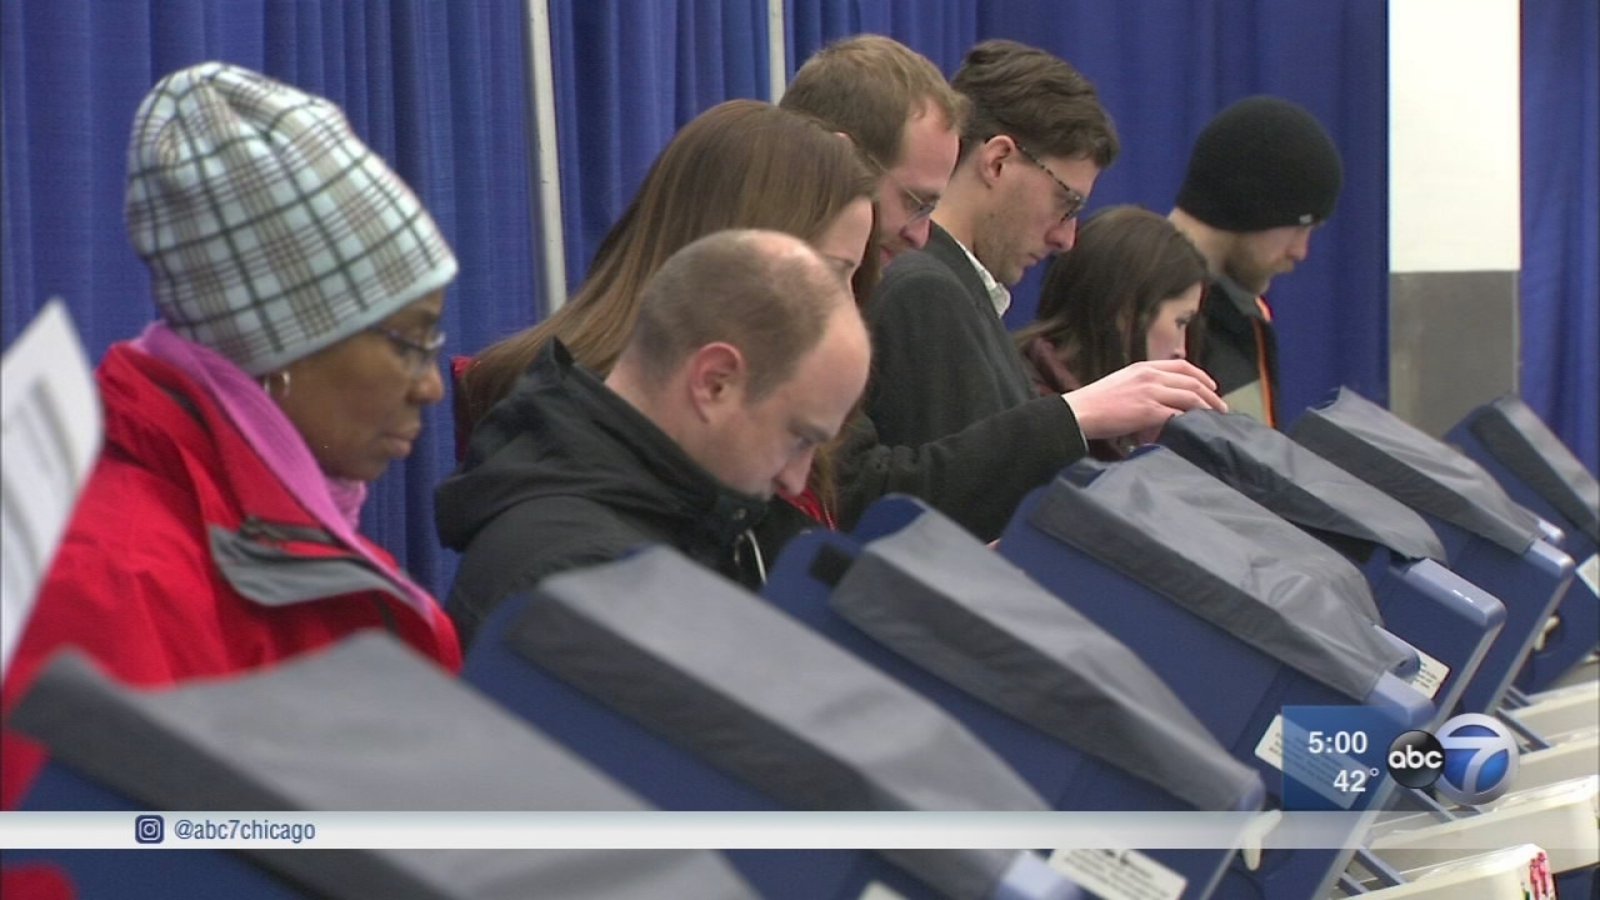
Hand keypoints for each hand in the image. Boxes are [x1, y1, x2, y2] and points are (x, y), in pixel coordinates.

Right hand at [1062, 359, 1226, 440]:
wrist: (1078, 412)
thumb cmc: (1094, 403)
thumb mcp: (1121, 384)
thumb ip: (1142, 387)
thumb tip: (1157, 401)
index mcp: (1143, 367)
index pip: (1182, 366)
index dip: (1201, 377)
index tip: (1211, 387)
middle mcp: (1150, 376)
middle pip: (1192, 382)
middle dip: (1211, 396)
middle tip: (1221, 408)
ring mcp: (1151, 392)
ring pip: (1190, 398)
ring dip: (1207, 409)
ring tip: (1216, 419)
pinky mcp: (1149, 411)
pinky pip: (1179, 415)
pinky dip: (1191, 421)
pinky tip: (1196, 428)